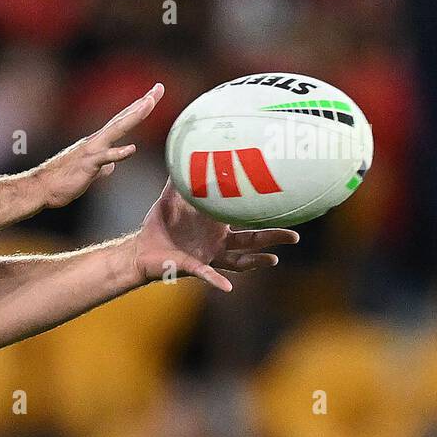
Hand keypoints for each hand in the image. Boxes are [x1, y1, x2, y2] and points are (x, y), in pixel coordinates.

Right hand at [31, 82, 164, 208]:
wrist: (41, 188)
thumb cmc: (62, 180)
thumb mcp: (88, 172)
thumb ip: (102, 166)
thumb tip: (110, 167)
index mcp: (98, 142)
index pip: (122, 121)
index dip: (138, 107)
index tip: (154, 95)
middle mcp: (96, 141)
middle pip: (123, 118)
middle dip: (142, 103)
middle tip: (158, 88)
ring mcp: (91, 151)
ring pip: (116, 130)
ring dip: (133, 116)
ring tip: (148, 104)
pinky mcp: (87, 165)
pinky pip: (104, 157)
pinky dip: (118, 153)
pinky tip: (131, 149)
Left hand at [127, 180, 299, 292]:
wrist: (140, 248)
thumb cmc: (160, 224)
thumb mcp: (171, 197)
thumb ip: (179, 176)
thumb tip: (182, 148)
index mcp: (217, 225)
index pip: (244, 217)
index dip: (262, 211)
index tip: (284, 203)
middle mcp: (218, 242)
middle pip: (251, 240)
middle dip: (273, 238)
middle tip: (295, 236)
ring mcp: (208, 256)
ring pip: (238, 261)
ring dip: (255, 261)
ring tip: (273, 260)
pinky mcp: (192, 267)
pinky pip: (207, 275)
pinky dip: (217, 281)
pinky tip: (227, 288)